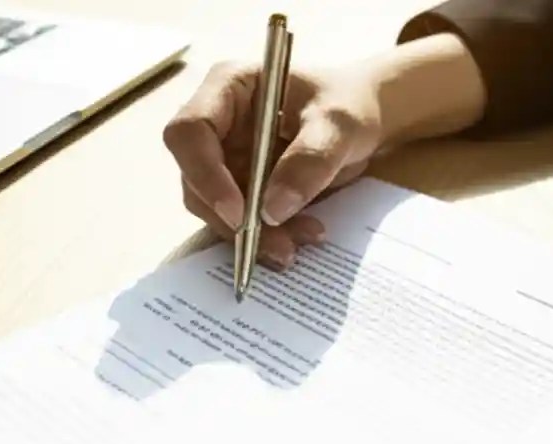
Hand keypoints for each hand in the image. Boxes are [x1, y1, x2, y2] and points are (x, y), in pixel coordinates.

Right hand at [161, 34, 486, 270]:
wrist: (363, 119)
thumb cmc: (348, 103)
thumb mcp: (339, 125)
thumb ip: (309, 162)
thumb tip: (272, 211)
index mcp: (228, 88)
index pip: (189, 132)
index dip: (204, 174)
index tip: (240, 213)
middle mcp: (216, 123)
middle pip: (195, 179)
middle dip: (233, 218)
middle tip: (278, 244)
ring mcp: (223, 157)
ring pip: (214, 208)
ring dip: (253, 234)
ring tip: (300, 239)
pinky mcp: (237, 186)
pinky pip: (238, 221)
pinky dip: (266, 236)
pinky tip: (300, 235)